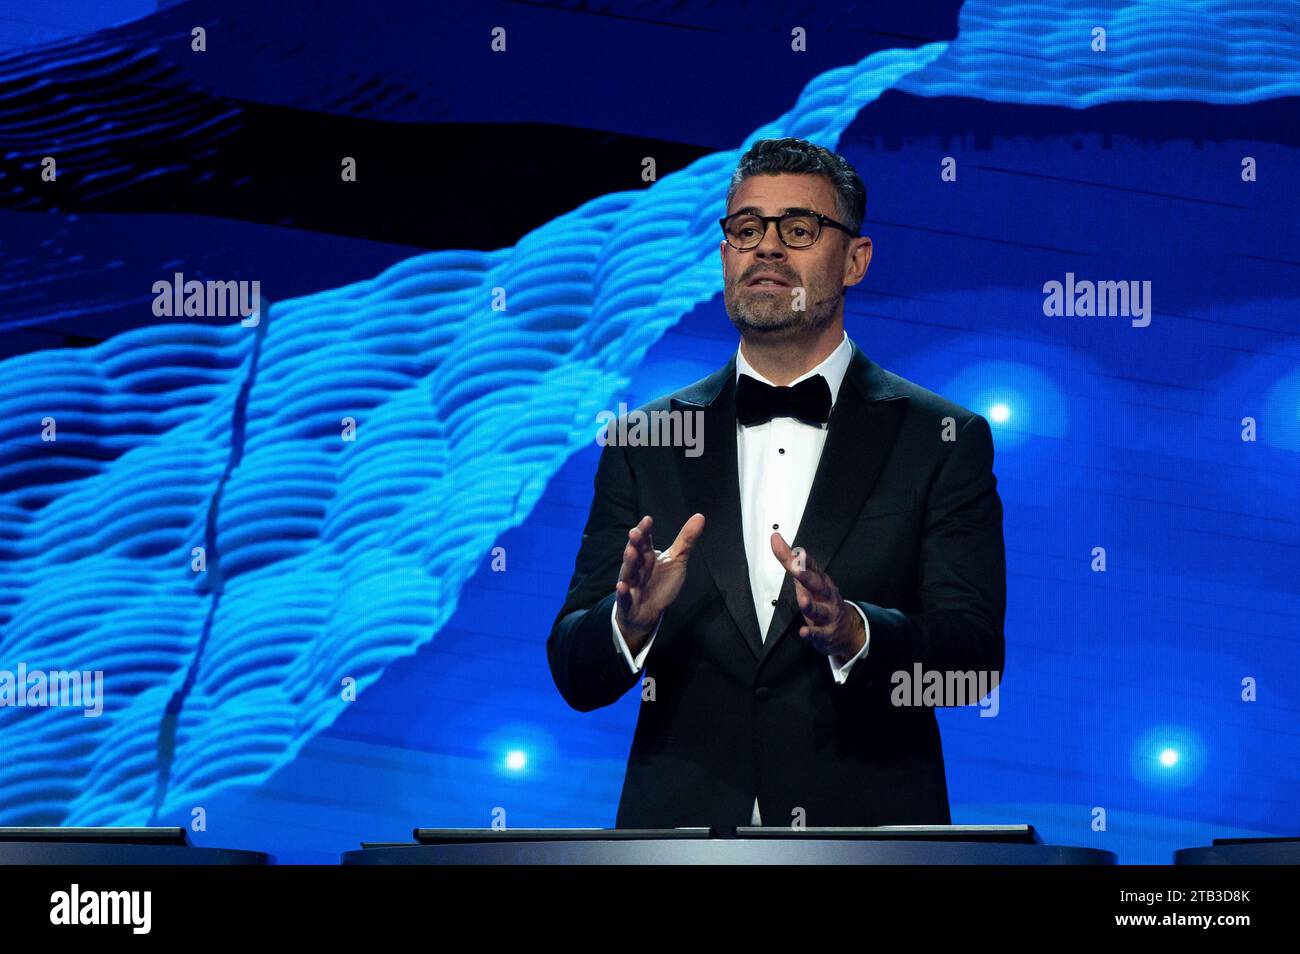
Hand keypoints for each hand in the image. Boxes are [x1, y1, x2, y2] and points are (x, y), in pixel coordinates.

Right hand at [614, 513, 705, 645]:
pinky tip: (621, 586)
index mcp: (647, 555)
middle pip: (635, 553)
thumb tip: (699, 517)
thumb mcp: (676, 560)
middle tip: (635, 533)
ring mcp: (631, 584)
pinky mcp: (628, 602)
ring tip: (630, 553)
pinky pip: (624, 597)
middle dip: (634, 543)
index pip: (644, 540)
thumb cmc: (660, 583)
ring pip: (628, 572)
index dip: (645, 530)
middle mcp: (637, 567)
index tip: (648, 520)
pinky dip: (622, 592)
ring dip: (629, 563)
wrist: (649, 612)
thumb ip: (685, 540)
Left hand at [770, 532, 864, 660]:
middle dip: (808, 577)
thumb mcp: (806, 579)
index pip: (811, 566)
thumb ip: (789, 560)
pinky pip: (818, 633)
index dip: (801, 559)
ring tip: (802, 600)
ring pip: (819, 610)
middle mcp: (826, 595)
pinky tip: (803, 632)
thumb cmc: (821, 599)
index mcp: (820, 580)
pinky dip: (811, 633)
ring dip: (810, 605)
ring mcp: (828, 614)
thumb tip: (774, 537)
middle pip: (818, 585)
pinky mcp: (826, 632)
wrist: (846, 629)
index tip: (794, 551)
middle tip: (798, 570)